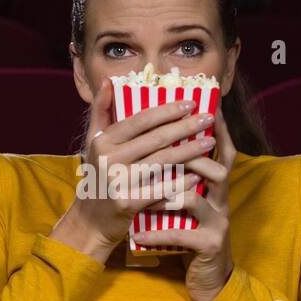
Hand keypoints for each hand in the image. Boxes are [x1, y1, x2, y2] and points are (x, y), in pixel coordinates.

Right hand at [50, 77, 215, 262]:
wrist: (90, 220)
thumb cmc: (98, 177)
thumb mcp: (93, 143)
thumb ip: (100, 111)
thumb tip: (108, 80)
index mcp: (102, 141)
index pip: (140, 120)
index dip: (167, 110)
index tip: (190, 102)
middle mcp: (108, 160)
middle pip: (155, 139)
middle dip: (185, 127)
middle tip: (207, 118)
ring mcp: (118, 183)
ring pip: (162, 162)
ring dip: (190, 151)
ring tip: (210, 141)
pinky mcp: (128, 204)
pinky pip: (160, 189)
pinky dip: (180, 181)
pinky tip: (198, 174)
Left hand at [133, 101, 236, 300]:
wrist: (207, 278)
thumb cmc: (190, 233)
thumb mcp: (186, 203)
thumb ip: (178, 175)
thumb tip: (158, 145)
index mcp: (214, 185)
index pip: (221, 149)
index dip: (216, 127)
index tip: (202, 103)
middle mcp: (221, 199)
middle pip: (216, 167)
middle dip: (191, 151)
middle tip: (163, 140)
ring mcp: (218, 222)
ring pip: (196, 198)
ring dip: (169, 192)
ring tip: (144, 190)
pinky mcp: (210, 245)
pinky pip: (183, 234)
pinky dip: (158, 234)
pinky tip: (137, 234)